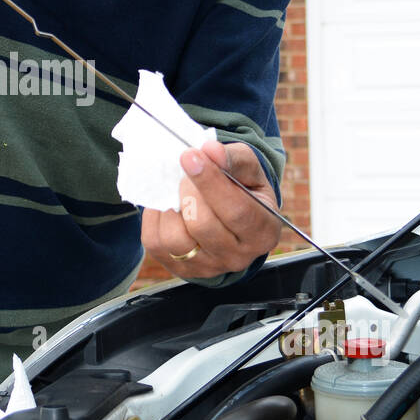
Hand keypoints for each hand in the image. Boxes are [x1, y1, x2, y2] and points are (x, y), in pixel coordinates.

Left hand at [141, 139, 281, 280]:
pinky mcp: (181, 269)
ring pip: (175, 239)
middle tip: (186, 172)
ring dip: (170, 207)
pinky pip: (155, 243)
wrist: (232, 216)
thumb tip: (210, 151)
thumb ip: (232, 157)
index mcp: (263, 231)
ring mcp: (208, 267)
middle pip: (202, 225)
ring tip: (178, 190)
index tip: (189, 156)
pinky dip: (156, 218)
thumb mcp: (248, 168)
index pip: (236, 211)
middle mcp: (238, 256)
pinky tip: (168, 205)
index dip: (210, 182)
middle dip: (188, 192)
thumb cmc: (243, 189)